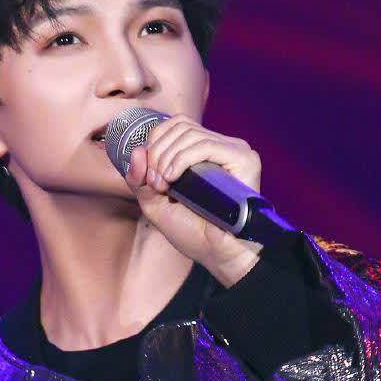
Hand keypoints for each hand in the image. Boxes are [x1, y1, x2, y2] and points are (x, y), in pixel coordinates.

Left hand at [124, 113, 265, 286]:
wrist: (218, 254)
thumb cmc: (192, 233)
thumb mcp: (154, 204)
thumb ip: (139, 179)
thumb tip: (137, 150)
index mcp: (204, 152)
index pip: (174, 125)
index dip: (154, 143)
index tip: (149, 177)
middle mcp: (221, 146)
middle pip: (180, 125)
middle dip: (157, 152)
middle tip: (155, 184)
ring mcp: (234, 150)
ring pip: (190, 134)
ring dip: (166, 158)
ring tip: (164, 186)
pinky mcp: (244, 159)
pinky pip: (205, 145)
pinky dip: (181, 159)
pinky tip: (173, 179)